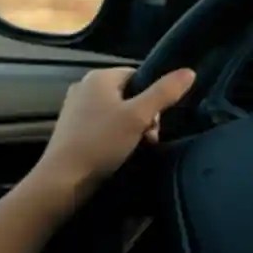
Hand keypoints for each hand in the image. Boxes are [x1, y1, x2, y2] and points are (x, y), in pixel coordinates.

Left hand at [38, 67, 196, 185]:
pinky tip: (117, 155)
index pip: (138, 75)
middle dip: (144, 116)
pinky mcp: (71, 129)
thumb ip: (164, 93)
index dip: (153, 96)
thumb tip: (189, 72)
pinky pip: (102, 126)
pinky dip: (114, 137)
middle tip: (148, 139)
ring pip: (116, 112)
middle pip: (128, 95)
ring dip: (131, 129)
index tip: (157, 121)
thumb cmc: (101, 142)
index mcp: (99, 77)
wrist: (62, 181)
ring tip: (136, 150)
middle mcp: (84, 87)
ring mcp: (75, 108)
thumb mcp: (138, 117)